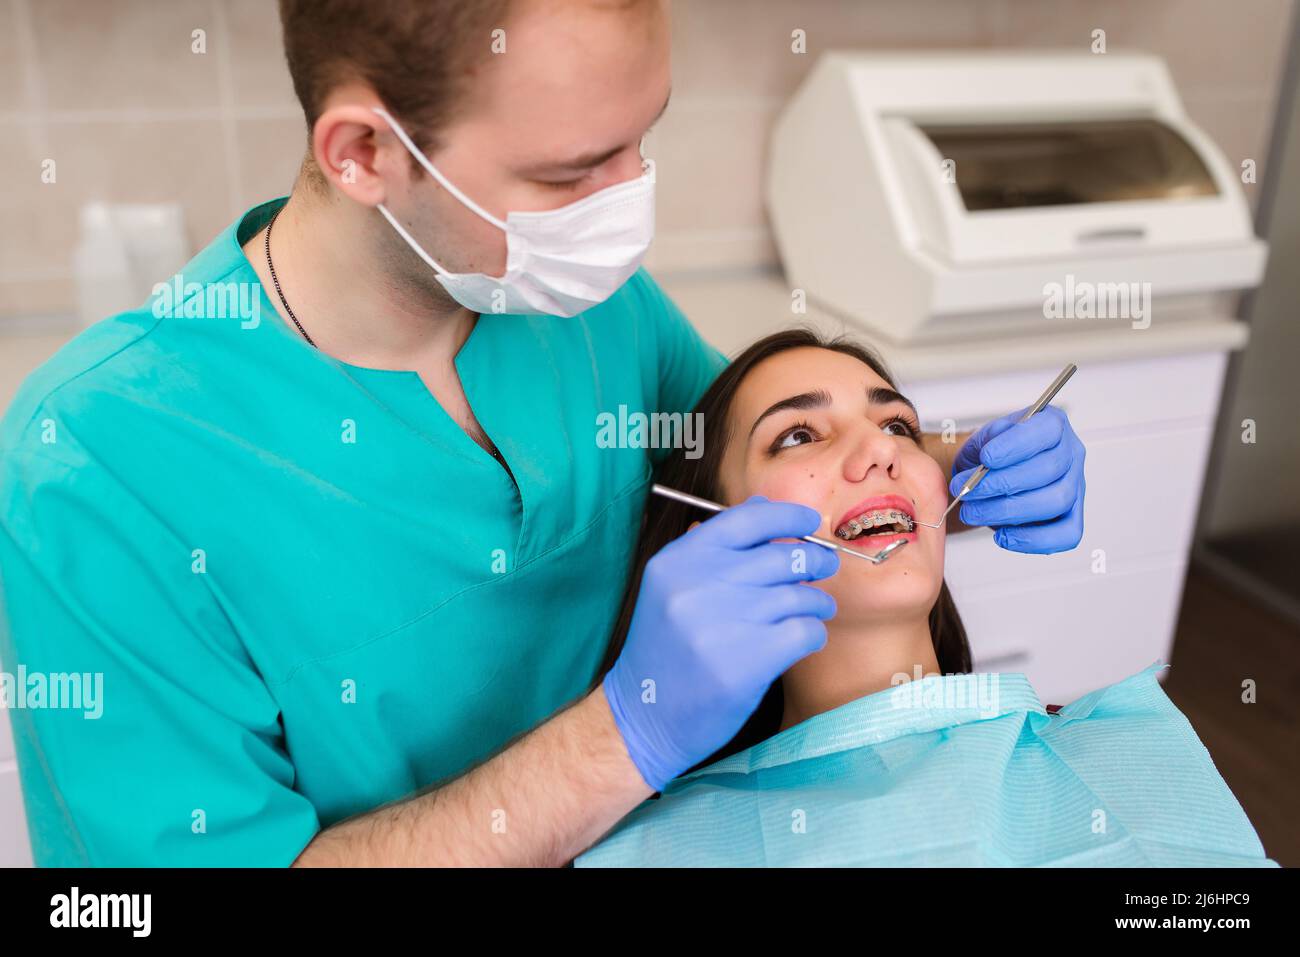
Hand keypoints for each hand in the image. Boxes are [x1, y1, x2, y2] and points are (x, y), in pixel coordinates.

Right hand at [602, 496, 838, 790]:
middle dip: (814, 560)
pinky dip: (814, 632)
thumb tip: (766, 506)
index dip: (787, 515)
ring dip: (817, 601)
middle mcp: (697, 584)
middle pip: (781, 556)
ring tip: (816, 608)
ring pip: (798, 595)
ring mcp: (721, 623)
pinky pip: (804, 631)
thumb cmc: (667, 648)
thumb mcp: (674, 586)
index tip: (808, 522)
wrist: (646, 715)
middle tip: (824, 568)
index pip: (745, 519)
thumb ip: (717, 546)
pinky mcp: (745, 662)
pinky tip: (805, 638)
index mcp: (678, 560)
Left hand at [950, 405, 1084, 553]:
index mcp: (1052, 425)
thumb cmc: (989, 455)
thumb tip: (986, 464)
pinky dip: (1033, 540)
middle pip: (1049, 470)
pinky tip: (1002, 536)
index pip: (1047, 430)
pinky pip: (1066, 534)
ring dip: (1007, 511)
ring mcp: (1075, 486)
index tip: (986, 458)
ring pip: (1055, 502)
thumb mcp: (982, 439)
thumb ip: (985, 444)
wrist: (987, 475)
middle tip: (967, 491)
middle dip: (1001, 484)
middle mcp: (1071, 454)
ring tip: (973, 512)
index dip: (1016, 445)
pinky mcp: (1072, 517)